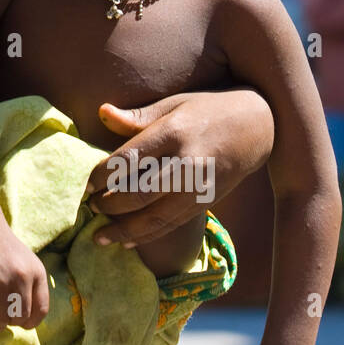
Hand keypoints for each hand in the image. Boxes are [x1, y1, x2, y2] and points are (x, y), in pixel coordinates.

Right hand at [0, 214, 48, 335]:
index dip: (29, 322)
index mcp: (37, 273)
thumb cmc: (3, 247)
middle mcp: (21, 277)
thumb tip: (27, 319)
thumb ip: (30, 285)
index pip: (40, 311)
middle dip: (9, 322)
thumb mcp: (27, 262)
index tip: (19, 321)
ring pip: (1, 320)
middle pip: (20, 317)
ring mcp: (0, 279)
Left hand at [83, 88, 273, 247]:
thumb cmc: (207, 109)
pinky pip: (172, 224)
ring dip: (123, 229)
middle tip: (88, 208)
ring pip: (154, 217)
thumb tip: (101, 112)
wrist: (259, 127)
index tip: (83, 185)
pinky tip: (126, 240)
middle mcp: (186, 164)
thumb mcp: (173, 104)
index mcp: (173, 133)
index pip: (127, 160)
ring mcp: (198, 188)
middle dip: (109, 204)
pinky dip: (147, 235)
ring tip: (99, 237)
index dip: (100, 177)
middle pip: (138, 192)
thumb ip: (137, 117)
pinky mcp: (207, 203)